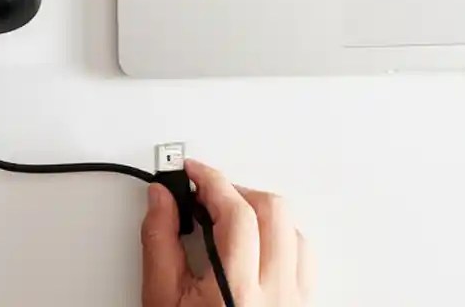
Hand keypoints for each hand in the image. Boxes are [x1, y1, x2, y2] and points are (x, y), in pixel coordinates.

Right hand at [142, 161, 313, 306]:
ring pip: (294, 232)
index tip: (192, 171)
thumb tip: (161, 200)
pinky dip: (281, 241)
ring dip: (262, 215)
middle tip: (206, 193)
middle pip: (272, 212)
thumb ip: (159, 244)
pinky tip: (257, 247)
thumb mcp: (159, 303)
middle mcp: (276, 295)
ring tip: (230, 219)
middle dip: (236, 192)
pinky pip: (304, 259)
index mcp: (237, 291)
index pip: (235, 212)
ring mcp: (296, 302)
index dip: (212, 180)